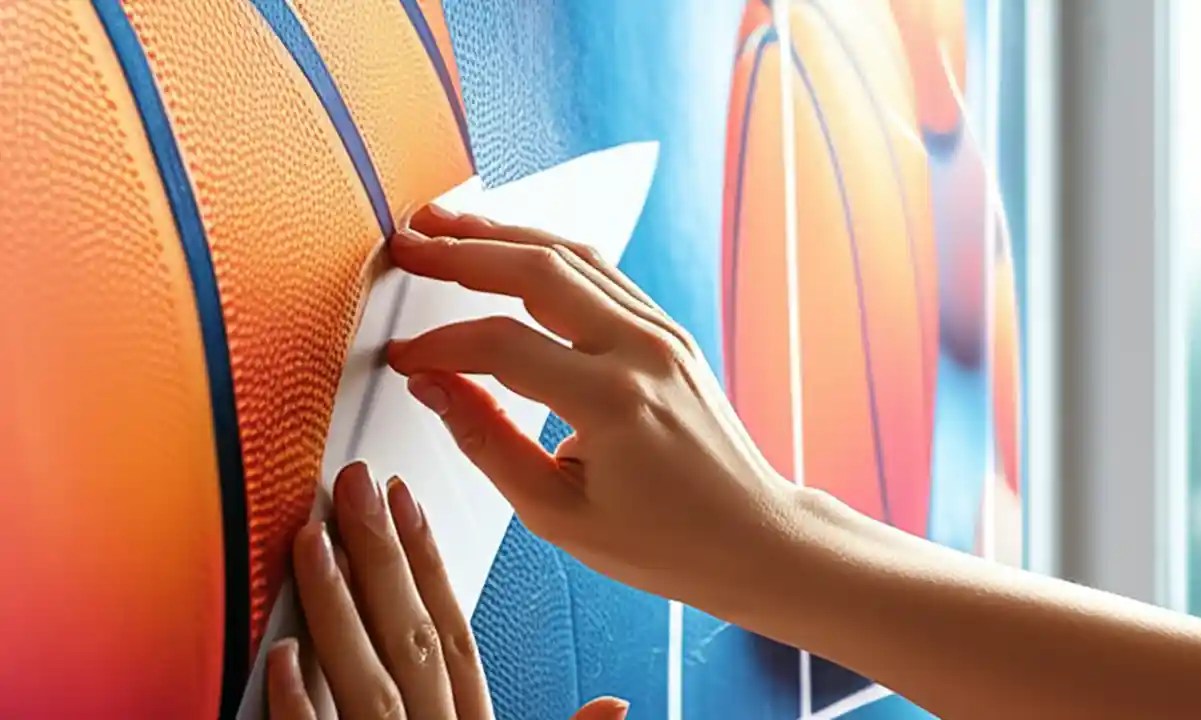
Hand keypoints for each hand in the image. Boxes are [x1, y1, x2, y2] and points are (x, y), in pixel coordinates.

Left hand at [266, 461, 630, 719]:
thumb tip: (618, 705)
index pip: (456, 631)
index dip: (432, 563)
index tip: (408, 499)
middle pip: (413, 636)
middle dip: (385, 556)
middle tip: (357, 486)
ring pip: (367, 677)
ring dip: (341, 607)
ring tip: (314, 539)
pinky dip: (298, 703)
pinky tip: (280, 654)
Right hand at [384, 207, 800, 615]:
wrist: (752, 537)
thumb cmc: (664, 541)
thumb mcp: (558, 513)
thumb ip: (487, 441)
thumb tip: (432, 386)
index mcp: (611, 401)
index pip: (501, 345)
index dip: (439, 345)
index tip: (400, 357)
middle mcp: (641, 349)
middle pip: (536, 268)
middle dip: (462, 250)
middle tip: (407, 245)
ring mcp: (662, 331)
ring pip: (572, 254)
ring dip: (504, 234)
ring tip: (446, 225)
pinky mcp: (669, 330)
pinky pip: (603, 271)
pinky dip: (549, 251)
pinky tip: (513, 246)